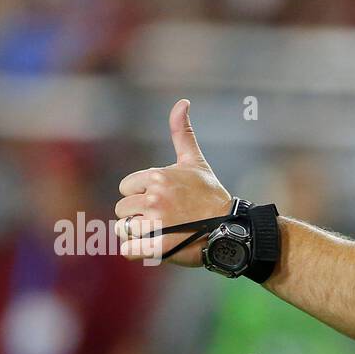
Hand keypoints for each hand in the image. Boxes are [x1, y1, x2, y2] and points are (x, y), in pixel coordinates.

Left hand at [116, 99, 231, 266]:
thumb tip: (182, 101)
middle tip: (162, 221)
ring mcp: (156, 223)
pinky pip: (129, 249)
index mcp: (157, 177)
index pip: (126, 188)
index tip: (159, 202)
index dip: (139, 196)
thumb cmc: (211, 196)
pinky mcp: (159, 247)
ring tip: (159, 234)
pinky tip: (152, 248)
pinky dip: (136, 251)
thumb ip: (182, 132)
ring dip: (137, 234)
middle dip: (138, 216)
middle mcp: (154, 198)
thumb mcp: (195, 162)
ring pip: (123, 230)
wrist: (231, 228)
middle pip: (123, 210)